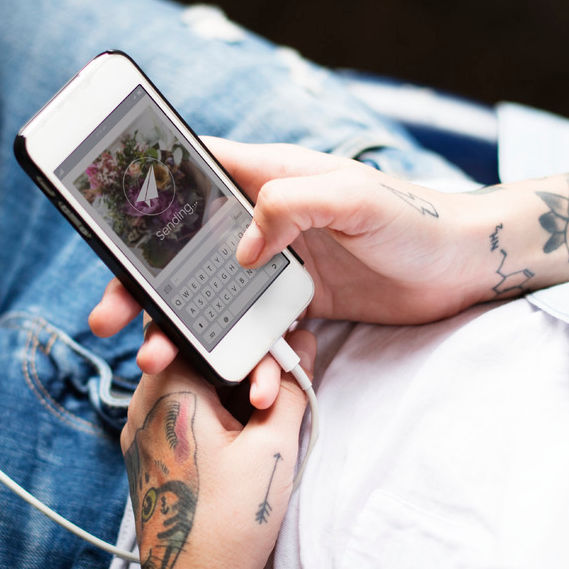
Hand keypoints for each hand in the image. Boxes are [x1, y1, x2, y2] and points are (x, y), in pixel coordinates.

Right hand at [92, 137, 490, 405]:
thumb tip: (241, 248)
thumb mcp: (355, 198)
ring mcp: (278, 269)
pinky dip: (250, 365)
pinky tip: (256, 389)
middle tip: (105, 318)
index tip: (102, 231)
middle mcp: (264, 224)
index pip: (190, 178)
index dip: (142, 199)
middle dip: (139, 287)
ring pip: (210, 302)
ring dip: (181, 334)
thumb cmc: (416, 220)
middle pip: (182, 253)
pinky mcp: (299, 308)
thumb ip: (292, 204)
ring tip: (157, 364)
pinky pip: (258, 338)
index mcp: (267, 179)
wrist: (467, 269)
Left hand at [120, 329, 315, 568]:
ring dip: (234, 395)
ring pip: (195, 385)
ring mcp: (140, 430)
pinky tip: (244, 448)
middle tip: (276, 399)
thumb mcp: (276, 446)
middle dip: (245, 368)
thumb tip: (302, 344)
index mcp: (167, 389)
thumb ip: (292, 386)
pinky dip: (217, 419)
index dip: (249, 336)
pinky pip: (185, 416)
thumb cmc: (230, 524)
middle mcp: (143, 403)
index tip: (281, 356)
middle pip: (201, 355)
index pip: (205, 329)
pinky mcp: (149, 454)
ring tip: (263, 429)